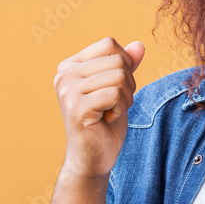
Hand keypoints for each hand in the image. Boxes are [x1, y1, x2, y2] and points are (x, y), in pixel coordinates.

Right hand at [53, 36, 144, 179]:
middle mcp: (64, 74)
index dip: (124, 66)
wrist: (93, 159)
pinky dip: (121, 109)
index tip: (113, 90)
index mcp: (70, 65)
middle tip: (113, 105)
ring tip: (109, 113)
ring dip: (125, 98)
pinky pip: (116, 94)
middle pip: (118, 60)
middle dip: (128, 85)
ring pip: (120, 77)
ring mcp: (68, 90)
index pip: (109, 44)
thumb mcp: (119, 88)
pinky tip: (107, 120)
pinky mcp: (76, 106)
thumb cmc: (105, 123)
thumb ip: (126, 65)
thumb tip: (140, 45)